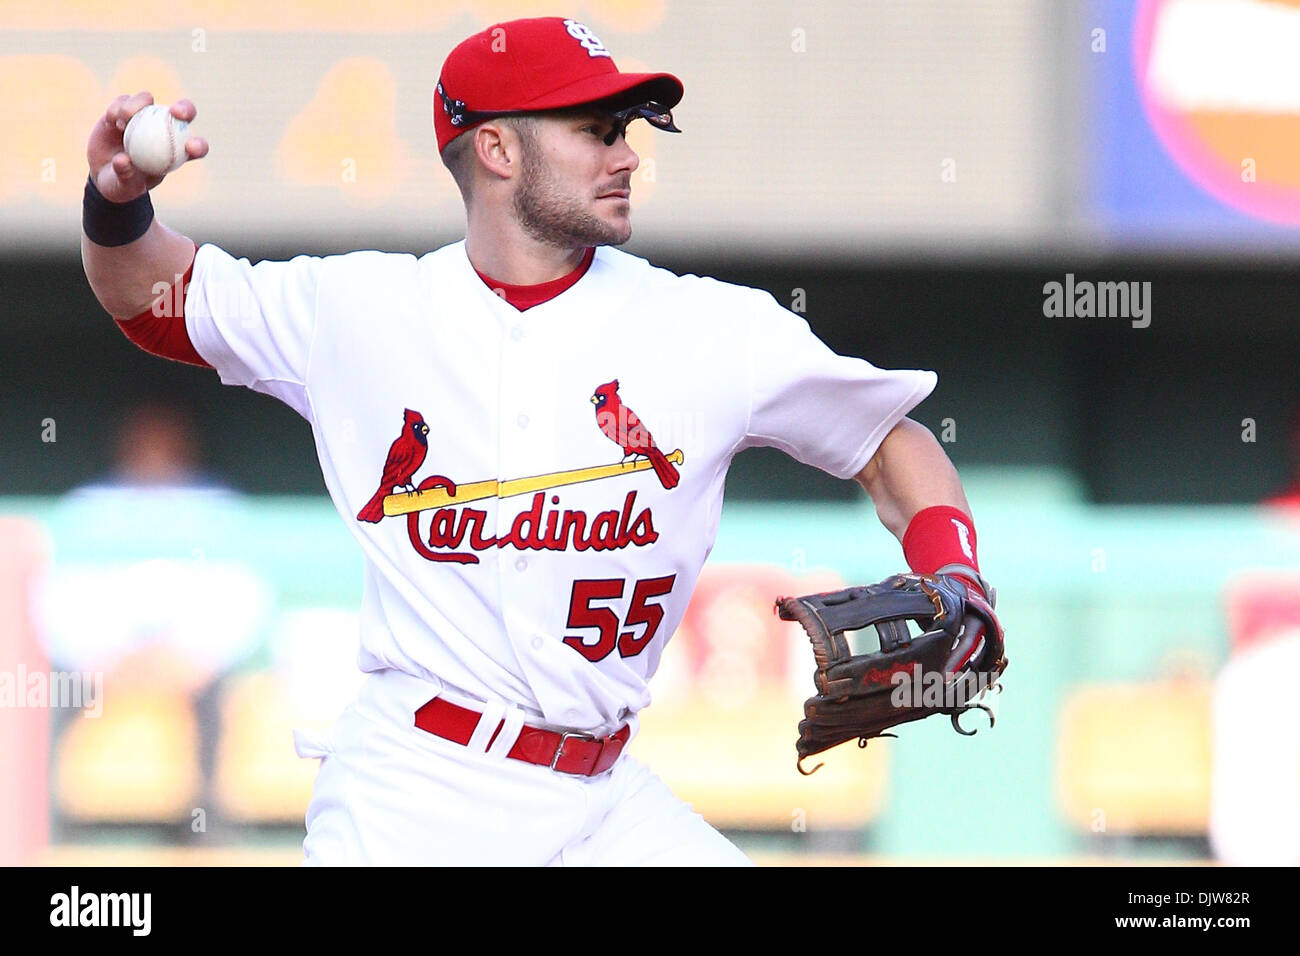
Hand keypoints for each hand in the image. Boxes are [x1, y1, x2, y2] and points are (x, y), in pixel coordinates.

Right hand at [86, 91, 208, 202]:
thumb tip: (123, 160)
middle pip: (182, 113)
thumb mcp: (122, 187)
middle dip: (185, 108)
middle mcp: (163, 130)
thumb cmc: (121, 184)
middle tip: (175, 112)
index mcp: (175, 153)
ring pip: (147, 100)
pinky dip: (118, 108)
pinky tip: (113, 120)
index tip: (190, 147)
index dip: (199, 145)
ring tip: (123, 122)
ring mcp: (143, 117)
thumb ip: (125, 176)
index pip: (196, 147)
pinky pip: (123, 101)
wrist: (101, 172)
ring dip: (138, 105)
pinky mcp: (122, 109)